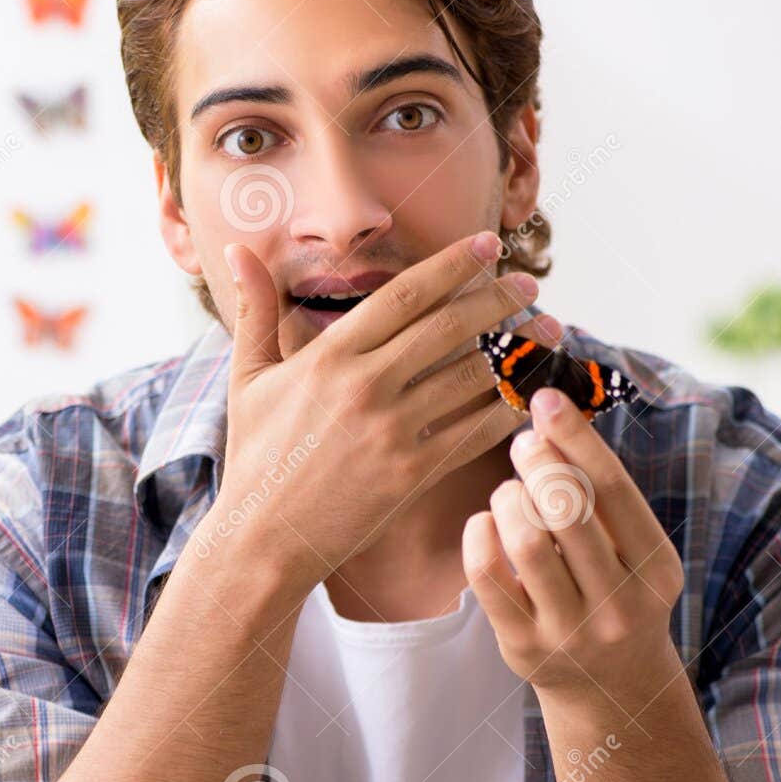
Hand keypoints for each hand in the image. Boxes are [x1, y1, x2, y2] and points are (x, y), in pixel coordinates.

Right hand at [208, 230, 558, 594]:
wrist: (263, 536)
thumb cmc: (254, 454)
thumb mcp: (248, 377)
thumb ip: (254, 310)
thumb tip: (234, 250)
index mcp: (329, 356)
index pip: (404, 295)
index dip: (452, 265)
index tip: (487, 245)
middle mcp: (364, 387)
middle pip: (448, 328)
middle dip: (496, 299)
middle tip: (528, 285)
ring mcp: (391, 432)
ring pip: (471, 377)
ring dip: (516, 351)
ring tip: (546, 333)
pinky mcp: (411, 473)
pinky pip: (474, 433)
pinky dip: (508, 410)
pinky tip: (532, 394)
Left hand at [462, 387, 685, 705]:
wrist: (611, 691)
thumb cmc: (613, 592)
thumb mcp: (630, 550)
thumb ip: (600, 495)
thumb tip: (555, 415)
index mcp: (655, 568)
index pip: (612, 489)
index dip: (575, 437)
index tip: (546, 398)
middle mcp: (619, 604)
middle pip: (566, 510)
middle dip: (537, 463)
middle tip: (522, 443)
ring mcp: (570, 631)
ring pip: (524, 541)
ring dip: (508, 499)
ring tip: (509, 491)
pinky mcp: (522, 647)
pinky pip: (487, 575)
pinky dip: (480, 535)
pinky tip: (487, 523)